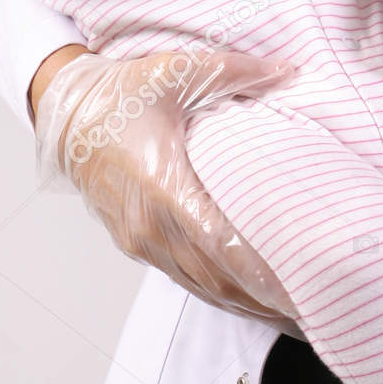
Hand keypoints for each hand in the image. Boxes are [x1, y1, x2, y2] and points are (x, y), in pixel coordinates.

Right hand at [34, 47, 306, 335]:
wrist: (65, 115)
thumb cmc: (119, 95)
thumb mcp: (176, 71)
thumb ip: (236, 72)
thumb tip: (287, 70)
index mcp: (162, 186)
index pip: (220, 241)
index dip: (260, 269)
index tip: (301, 284)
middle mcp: (150, 225)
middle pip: (217, 277)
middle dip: (266, 296)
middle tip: (317, 305)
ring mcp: (141, 239)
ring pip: (202, 285)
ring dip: (247, 302)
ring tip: (297, 312)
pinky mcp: (137, 243)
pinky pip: (184, 277)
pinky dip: (220, 292)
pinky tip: (251, 300)